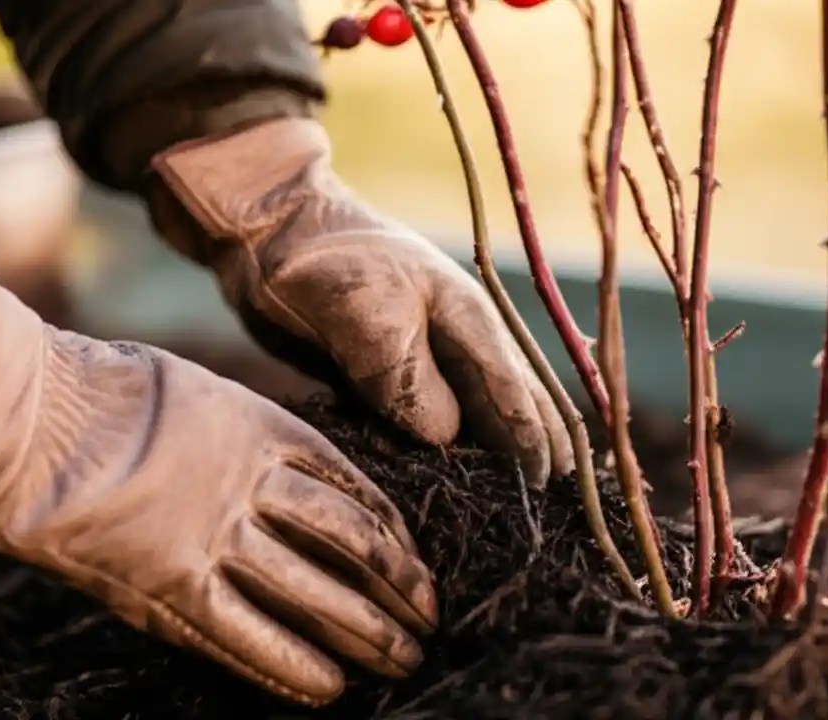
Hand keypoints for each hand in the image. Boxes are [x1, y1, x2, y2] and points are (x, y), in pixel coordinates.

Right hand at [0, 253, 436, 706]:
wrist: (27, 417)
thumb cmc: (105, 393)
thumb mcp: (202, 394)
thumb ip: (250, 435)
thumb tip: (288, 473)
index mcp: (265, 430)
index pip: (355, 492)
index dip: (395, 535)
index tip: (418, 563)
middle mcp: (253, 487)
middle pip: (352, 547)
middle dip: (400, 591)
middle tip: (430, 623)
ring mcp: (213, 539)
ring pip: (314, 596)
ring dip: (365, 634)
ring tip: (403, 660)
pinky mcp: (169, 589)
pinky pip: (247, 637)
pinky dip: (293, 667)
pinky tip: (329, 688)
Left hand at [145, 117, 571, 486]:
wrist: (272, 234)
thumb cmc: (325, 264)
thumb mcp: (370, 319)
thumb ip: (410, 381)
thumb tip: (445, 439)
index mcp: (469, 319)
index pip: (515, 390)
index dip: (534, 439)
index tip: (548, 487)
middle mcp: (457, 341)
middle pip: (510, 401)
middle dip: (535, 446)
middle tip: (555, 500)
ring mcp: (424, 356)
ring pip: (476, 413)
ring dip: (496, 450)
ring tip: (516, 496)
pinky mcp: (389, 372)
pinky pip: (432, 417)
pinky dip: (450, 446)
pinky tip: (456, 474)